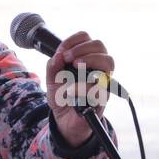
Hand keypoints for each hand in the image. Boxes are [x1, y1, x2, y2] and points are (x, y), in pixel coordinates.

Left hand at [45, 31, 114, 147]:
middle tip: (67, 58)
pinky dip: (82, 86)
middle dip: (81, 48)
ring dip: (89, 60)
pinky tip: (70, 89)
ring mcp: (102, 80)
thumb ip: (53, 66)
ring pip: (107, 62)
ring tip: (75, 66)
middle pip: (100, 46)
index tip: (61, 50)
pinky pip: (99, 86)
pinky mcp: (103, 96)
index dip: (74, 40)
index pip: (87, 38)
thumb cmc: (62, 97)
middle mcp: (97, 67)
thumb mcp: (51, 80)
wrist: (65, 119)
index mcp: (86, 58)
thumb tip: (59, 55)